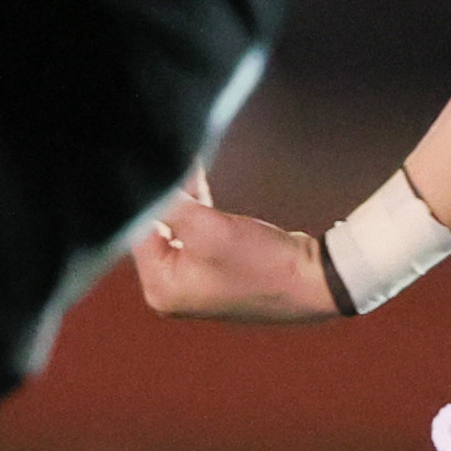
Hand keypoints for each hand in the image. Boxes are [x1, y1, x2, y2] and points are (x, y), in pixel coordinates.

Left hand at [130, 170, 337, 322]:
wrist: (315, 282)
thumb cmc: (264, 263)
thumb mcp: (209, 229)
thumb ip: (170, 203)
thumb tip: (149, 179)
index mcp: (160, 288)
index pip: (135, 229)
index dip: (146, 193)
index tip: (152, 162)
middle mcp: (170, 290)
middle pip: (152, 229)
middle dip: (164, 194)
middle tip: (170, 160)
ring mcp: (193, 283)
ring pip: (174, 227)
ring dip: (180, 198)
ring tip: (186, 165)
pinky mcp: (213, 271)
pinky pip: (193, 233)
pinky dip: (196, 210)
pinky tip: (197, 183)